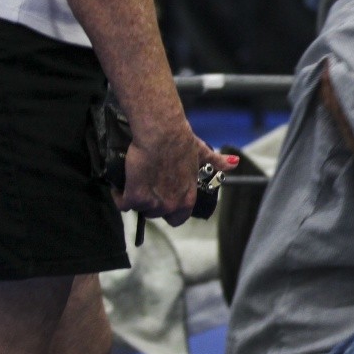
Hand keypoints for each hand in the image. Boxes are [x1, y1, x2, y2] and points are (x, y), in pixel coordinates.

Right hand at [116, 123, 232, 226]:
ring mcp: (153, 203)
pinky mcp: (135, 197)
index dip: (169, 211)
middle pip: (155, 214)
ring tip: (134, 181)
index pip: (178, 219)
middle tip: (147, 183)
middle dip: (150, 201)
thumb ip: (216, 162)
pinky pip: (123, 204)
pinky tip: (120, 185)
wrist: (162, 134)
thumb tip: (234, 164)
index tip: (162, 199)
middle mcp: (172, 205)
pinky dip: (119, 195)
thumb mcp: (202, 153)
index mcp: (188, 197)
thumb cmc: (181, 141)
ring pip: (140, 209)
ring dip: (135, 198)